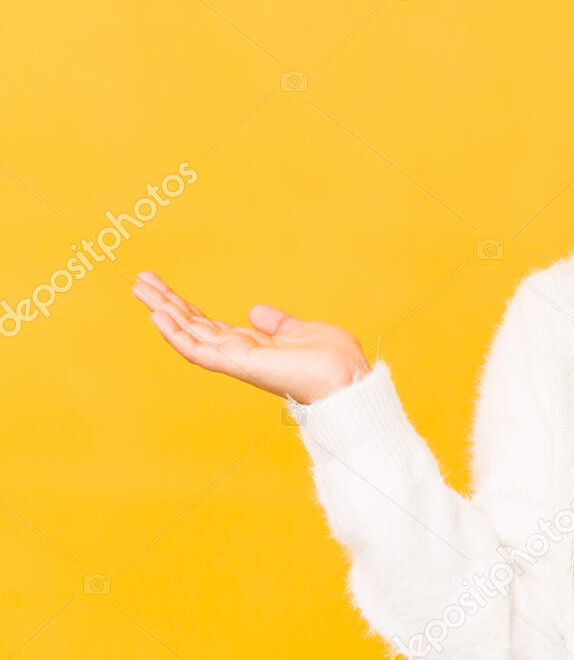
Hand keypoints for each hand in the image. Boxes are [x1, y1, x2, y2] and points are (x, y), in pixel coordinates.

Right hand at [132, 270, 370, 405]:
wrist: (346, 378)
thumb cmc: (332, 360)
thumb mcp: (300, 331)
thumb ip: (276, 323)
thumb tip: (256, 311)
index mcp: (252, 346)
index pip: (208, 325)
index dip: (185, 307)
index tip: (163, 286)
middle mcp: (238, 354)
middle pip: (192, 326)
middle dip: (166, 304)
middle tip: (140, 281)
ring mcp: (235, 360)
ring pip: (189, 335)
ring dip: (163, 312)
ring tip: (140, 290)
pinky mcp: (237, 364)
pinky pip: (198, 351)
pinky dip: (176, 334)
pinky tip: (157, 316)